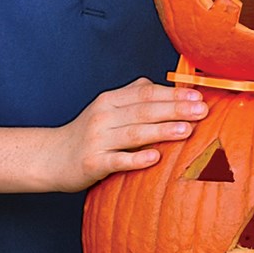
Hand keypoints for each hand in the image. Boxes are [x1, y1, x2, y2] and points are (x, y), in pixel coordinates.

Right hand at [59, 78, 206, 188]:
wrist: (51, 157)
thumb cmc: (89, 134)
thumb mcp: (108, 109)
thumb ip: (135, 96)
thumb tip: (170, 89)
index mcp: (111, 100)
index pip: (146, 93)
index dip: (173, 94)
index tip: (198, 97)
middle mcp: (104, 116)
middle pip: (144, 110)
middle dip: (176, 109)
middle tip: (202, 111)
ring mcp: (98, 140)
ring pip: (134, 133)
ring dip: (162, 131)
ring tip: (187, 130)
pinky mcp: (93, 163)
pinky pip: (118, 160)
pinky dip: (137, 159)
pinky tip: (156, 158)